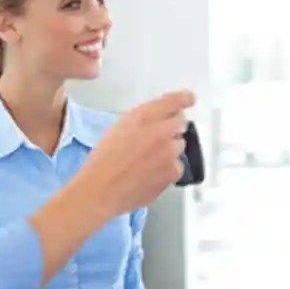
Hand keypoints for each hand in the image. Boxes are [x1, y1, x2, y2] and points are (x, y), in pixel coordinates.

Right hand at [73, 90, 193, 215]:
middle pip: (181, 122)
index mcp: (144, 116)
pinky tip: (150, 173)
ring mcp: (170, 152)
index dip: (184, 99)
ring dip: (169, 149)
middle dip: (171, 127)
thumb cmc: (104, 160)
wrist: (101, 190)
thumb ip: (143, 119)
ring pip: (179, 145)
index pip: (174, 101)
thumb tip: (160, 118)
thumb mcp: (119, 127)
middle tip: (154, 139)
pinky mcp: (174, 171)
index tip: (189, 98)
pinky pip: (177, 165)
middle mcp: (161, 131)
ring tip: (147, 161)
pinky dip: (168, 168)